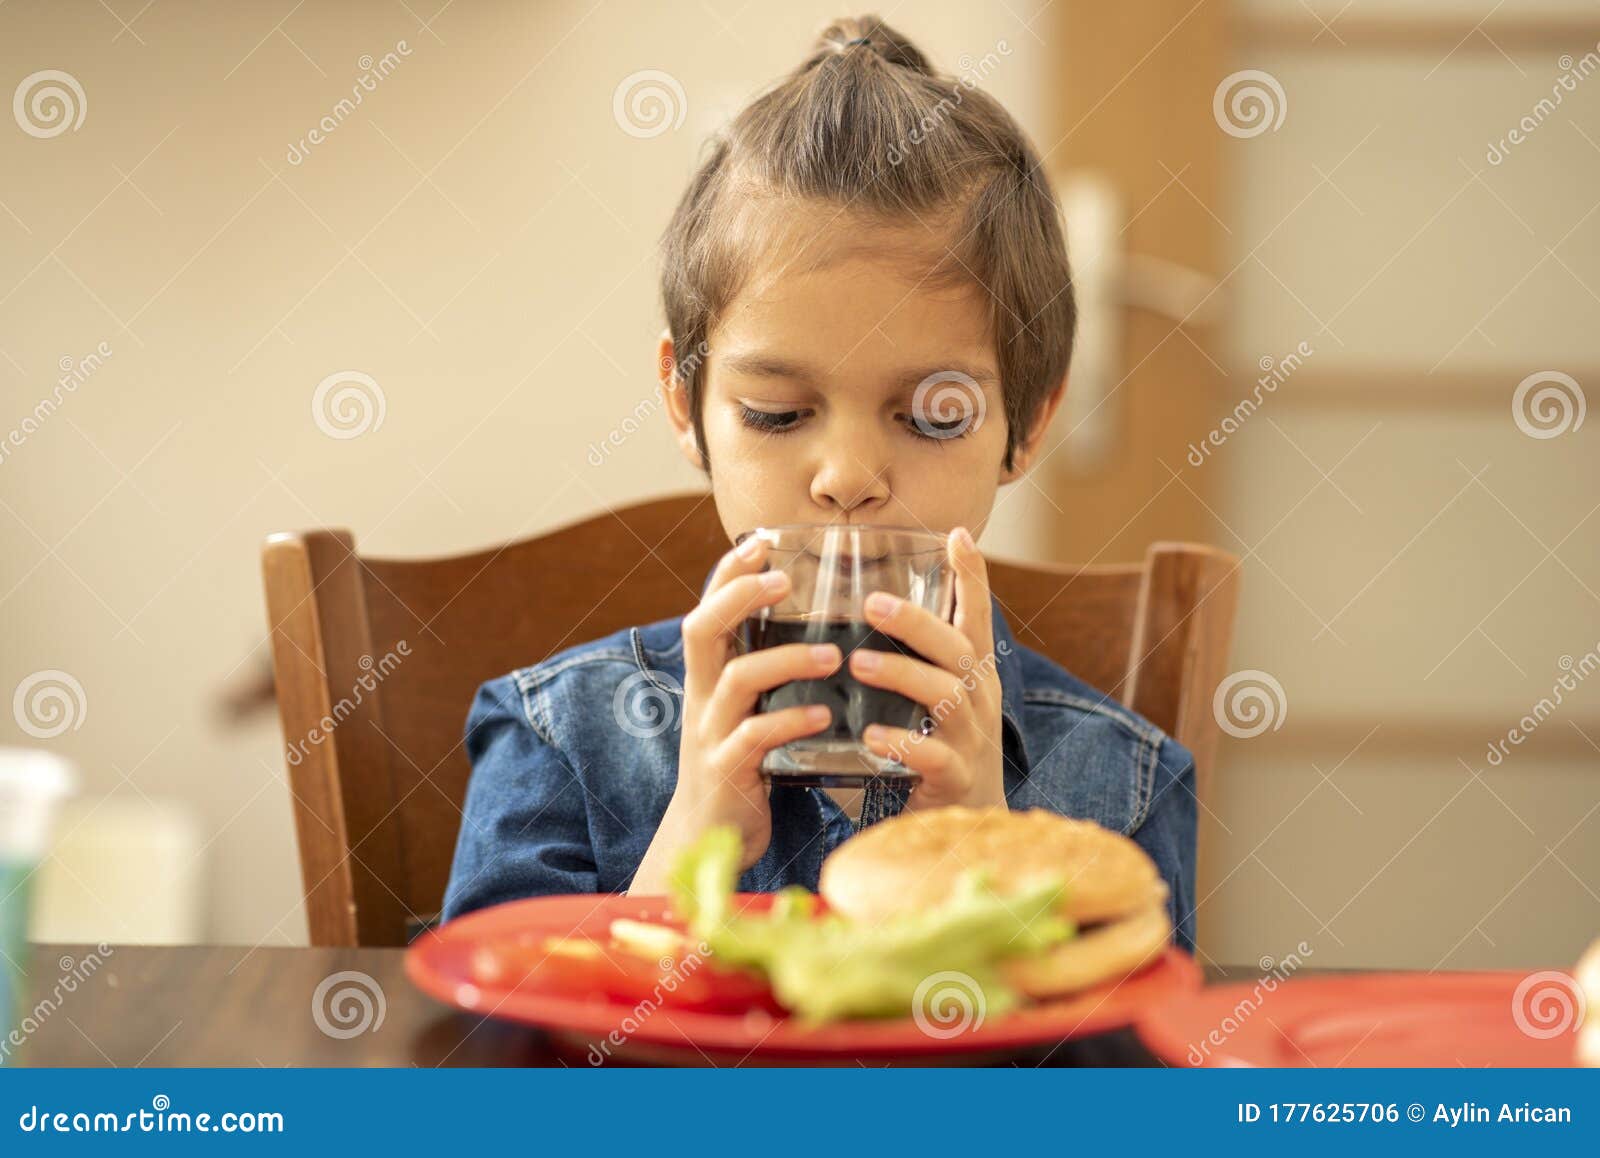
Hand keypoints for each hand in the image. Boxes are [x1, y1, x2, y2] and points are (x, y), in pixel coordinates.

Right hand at [629, 535, 840, 891]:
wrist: (707, 836)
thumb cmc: (741, 765)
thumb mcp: (746, 711)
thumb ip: (767, 675)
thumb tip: (819, 632)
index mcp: (709, 678)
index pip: (707, 609)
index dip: (728, 574)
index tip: (760, 542)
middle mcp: (702, 698)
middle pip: (702, 630)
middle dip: (739, 597)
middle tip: (784, 581)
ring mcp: (710, 734)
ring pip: (736, 681)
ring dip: (785, 661)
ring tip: (831, 656)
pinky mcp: (726, 772)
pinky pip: (754, 738)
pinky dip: (790, 722)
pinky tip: (824, 718)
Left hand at [850, 526, 1006, 810]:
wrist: (968, 823)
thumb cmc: (938, 747)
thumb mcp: (933, 697)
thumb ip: (910, 658)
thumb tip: (858, 607)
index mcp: (971, 673)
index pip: (976, 617)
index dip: (972, 577)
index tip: (958, 536)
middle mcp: (978, 698)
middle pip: (957, 649)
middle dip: (917, 623)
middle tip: (871, 602)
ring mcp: (971, 739)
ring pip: (946, 696)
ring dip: (902, 674)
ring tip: (859, 662)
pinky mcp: (955, 779)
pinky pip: (932, 757)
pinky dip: (902, 742)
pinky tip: (871, 735)